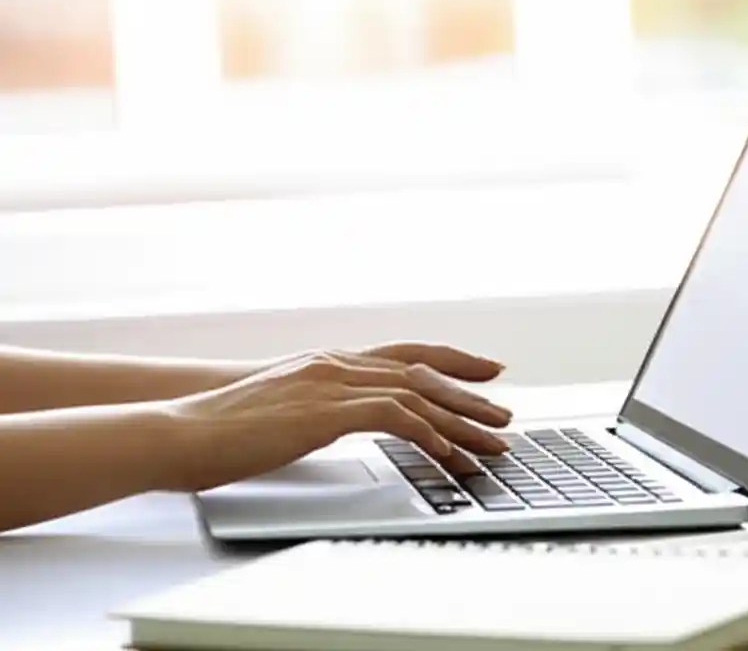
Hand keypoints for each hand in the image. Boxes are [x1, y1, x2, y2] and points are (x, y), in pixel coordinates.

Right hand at [161, 343, 510, 490]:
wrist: (181, 429)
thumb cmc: (226, 426)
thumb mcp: (285, 407)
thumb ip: (321, 406)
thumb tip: (342, 420)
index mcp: (331, 361)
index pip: (407, 354)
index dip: (452, 360)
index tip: (488, 370)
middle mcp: (338, 364)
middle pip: (423, 373)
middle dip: (471, 394)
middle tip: (506, 414)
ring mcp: (333, 384)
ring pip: (418, 394)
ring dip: (461, 420)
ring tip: (493, 442)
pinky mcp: (325, 413)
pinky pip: (393, 418)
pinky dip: (427, 433)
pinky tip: (447, 453)